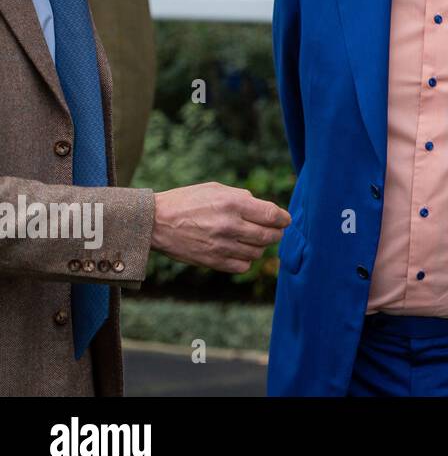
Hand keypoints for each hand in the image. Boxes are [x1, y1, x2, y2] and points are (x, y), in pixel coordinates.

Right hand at [151, 182, 290, 273]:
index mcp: (233, 203)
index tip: (284, 220)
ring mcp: (221, 245)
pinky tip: (239, 251)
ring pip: (257, 252)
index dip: (283, 219)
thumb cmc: (187, 201)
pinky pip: (242, 266)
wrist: (154, 222)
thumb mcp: (216, 189)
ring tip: (251, 239)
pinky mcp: (212, 261)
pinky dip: (245, 260)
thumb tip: (266, 210)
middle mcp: (230, 225)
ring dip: (259, 247)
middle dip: (276, 233)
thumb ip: (243, 198)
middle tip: (273, 231)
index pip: (272, 215)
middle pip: (269, 236)